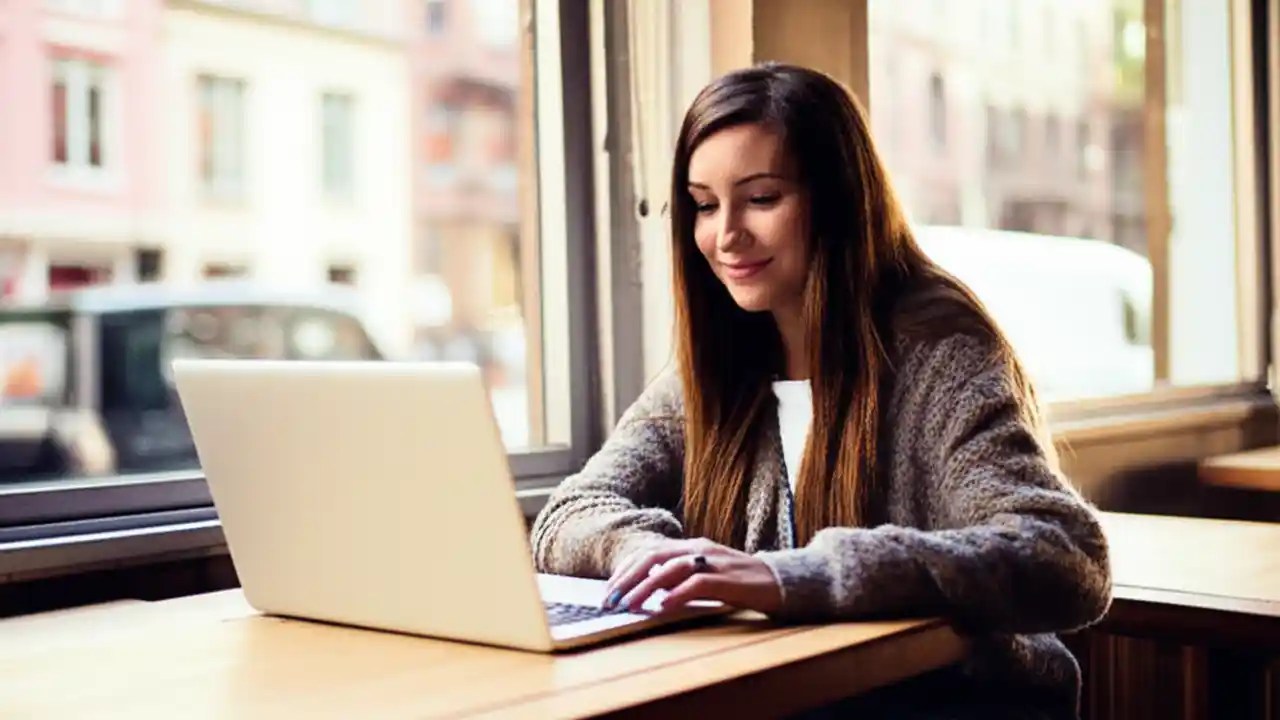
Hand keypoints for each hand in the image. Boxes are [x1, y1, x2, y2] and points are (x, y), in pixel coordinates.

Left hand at [603, 538, 782, 614]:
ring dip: (645, 587)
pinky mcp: (728, 579)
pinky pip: (698, 583)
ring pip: (671, 568)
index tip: (609, 590)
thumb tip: (648, 592)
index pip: (649, 551)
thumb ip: (679, 579)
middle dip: (627, 578)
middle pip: (654, 556)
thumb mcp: (704, 576)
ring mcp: (714, 562)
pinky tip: (663, 606)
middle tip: (611, 600)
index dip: (625, 570)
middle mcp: (699, 549)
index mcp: (691, 546)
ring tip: (629, 605)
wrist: (780, 582)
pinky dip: (677, 594)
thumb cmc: (739, 583)